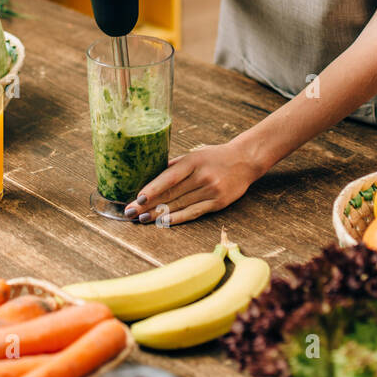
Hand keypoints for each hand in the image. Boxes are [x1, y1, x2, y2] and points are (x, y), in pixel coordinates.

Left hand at [123, 142, 261, 225]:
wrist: (245, 160)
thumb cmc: (214, 156)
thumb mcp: (195, 154)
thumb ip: (175, 166)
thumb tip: (150, 178)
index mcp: (193, 161)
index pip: (169, 177)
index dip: (152, 189)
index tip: (136, 198)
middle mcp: (202, 176)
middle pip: (171, 194)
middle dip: (148, 204)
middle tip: (131, 212)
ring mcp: (211, 190)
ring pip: (180, 205)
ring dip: (159, 214)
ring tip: (142, 219)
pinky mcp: (218, 203)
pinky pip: (194, 212)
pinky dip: (177, 218)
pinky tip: (164, 222)